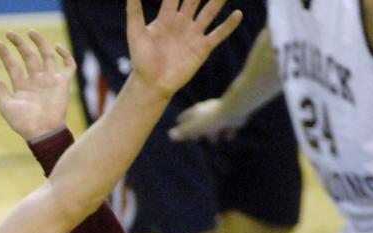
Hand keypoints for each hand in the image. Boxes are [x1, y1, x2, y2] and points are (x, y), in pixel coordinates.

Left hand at [0, 30, 75, 141]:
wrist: (42, 133)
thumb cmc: (23, 124)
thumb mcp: (6, 107)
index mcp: (22, 86)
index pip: (13, 65)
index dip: (5, 54)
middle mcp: (35, 81)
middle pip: (28, 57)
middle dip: (20, 44)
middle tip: (10, 32)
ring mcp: (49, 81)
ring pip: (46, 56)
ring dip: (40, 43)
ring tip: (30, 32)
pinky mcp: (63, 83)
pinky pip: (68, 66)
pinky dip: (65, 55)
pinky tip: (57, 46)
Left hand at [125, 0, 242, 98]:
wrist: (151, 84)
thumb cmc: (141, 59)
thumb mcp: (136, 33)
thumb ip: (134, 12)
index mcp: (166, 17)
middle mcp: (182, 22)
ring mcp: (193, 34)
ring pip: (209, 12)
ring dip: (218, 1)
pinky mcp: (202, 48)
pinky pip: (218, 34)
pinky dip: (228, 25)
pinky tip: (238, 14)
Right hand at [168, 98, 242, 142]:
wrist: (233, 111)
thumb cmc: (211, 120)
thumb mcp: (195, 127)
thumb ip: (183, 132)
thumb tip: (169, 135)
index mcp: (196, 112)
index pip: (184, 117)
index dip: (181, 124)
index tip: (179, 127)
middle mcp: (207, 111)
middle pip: (199, 121)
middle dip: (197, 130)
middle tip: (194, 138)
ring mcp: (219, 113)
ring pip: (213, 124)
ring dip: (213, 132)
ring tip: (213, 140)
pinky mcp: (231, 117)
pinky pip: (228, 126)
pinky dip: (228, 132)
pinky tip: (229, 137)